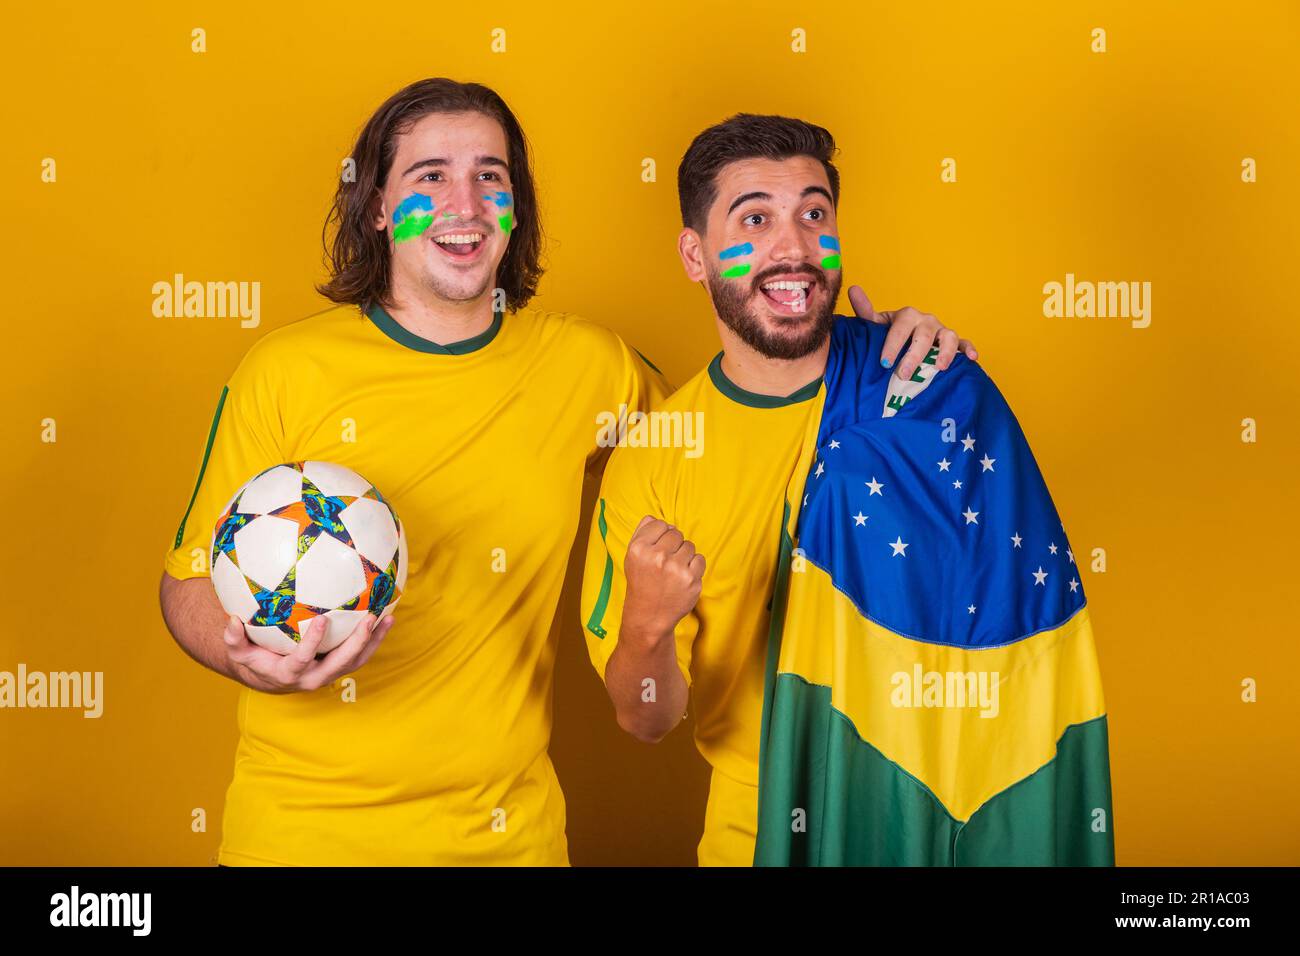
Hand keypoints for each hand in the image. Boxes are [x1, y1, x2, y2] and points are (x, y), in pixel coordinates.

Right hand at [221, 612, 392, 692]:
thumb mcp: (239, 651)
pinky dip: (374, 639)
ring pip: (356, 661)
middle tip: (368, 619)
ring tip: (387, 618)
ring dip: (373, 641)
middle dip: (356, 643)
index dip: (312, 644)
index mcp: (289, 674)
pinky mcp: (341, 667)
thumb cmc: (256, 659)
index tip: (321, 620)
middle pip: (340, 664)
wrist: (272, 677)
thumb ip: (234, 639)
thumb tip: (231, 621)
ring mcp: (330, 673)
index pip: (302, 661)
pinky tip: (386, 618)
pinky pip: (361, 655)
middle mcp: (313, 677)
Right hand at [623, 516, 704, 641]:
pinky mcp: (692, 580)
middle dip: (673, 545)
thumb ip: (642, 532)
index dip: (660, 535)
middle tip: (665, 562)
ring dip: (684, 556)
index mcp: (639, 548)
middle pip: (676, 533)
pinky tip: (682, 577)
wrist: (649, 616)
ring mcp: (676, 569)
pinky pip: (700, 559)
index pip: (660, 524)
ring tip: (673, 571)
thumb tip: (656, 518)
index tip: (657, 549)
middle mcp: (657, 557)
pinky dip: (694, 567)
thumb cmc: (641, 582)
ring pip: (689, 545)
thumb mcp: (631, 556)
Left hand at [848, 285, 978, 380]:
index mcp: (907, 316)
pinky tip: (972, 359)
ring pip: (948, 337)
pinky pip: (965, 344)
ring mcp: (942, 331)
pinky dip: (970, 349)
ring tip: (940, 367)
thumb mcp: (877, 325)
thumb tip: (853, 289)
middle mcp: (926, 321)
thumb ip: (866, 312)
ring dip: (946, 352)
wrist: (907, 340)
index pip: (900, 328)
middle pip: (924, 336)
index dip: (892, 345)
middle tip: (904, 374)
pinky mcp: (955, 342)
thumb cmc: (891, 335)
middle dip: (914, 355)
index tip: (884, 362)